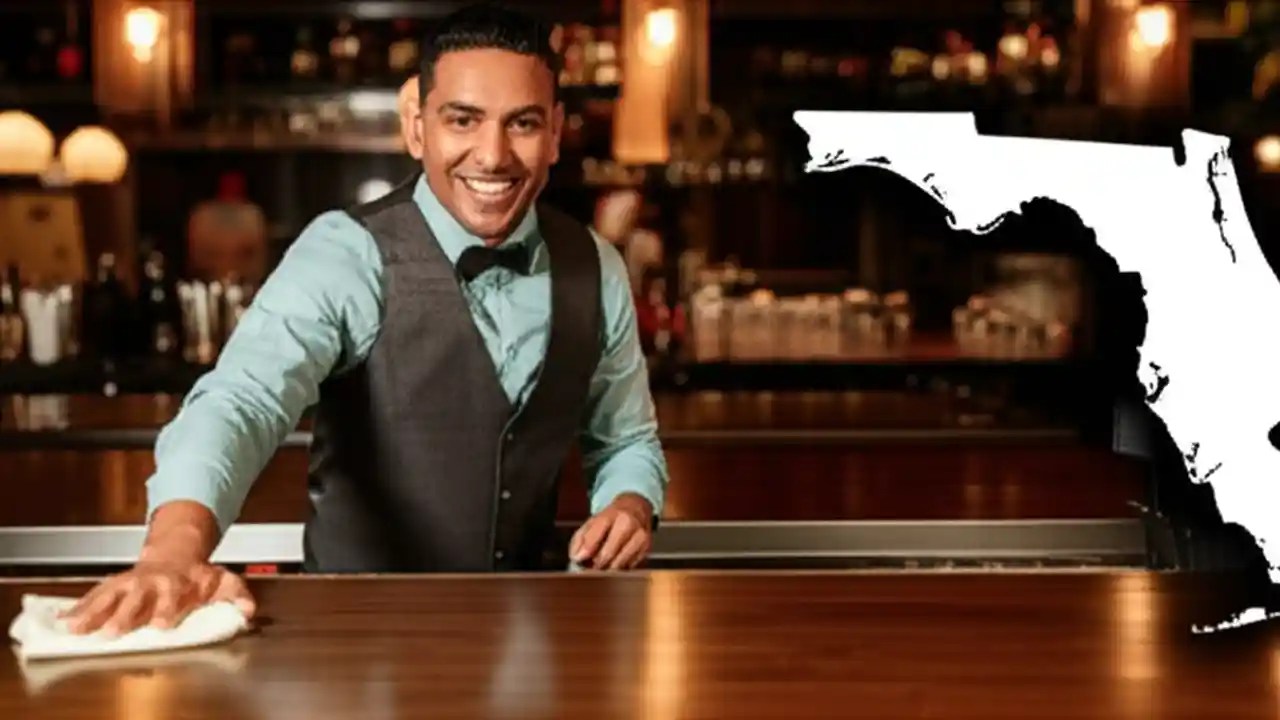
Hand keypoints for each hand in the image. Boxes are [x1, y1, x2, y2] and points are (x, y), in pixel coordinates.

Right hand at [59, 560, 255, 636]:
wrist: (177, 551)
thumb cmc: (198, 574)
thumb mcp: (223, 580)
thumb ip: (237, 595)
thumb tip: (248, 610)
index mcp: (177, 584)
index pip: (171, 598)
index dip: (166, 611)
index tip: (160, 625)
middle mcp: (152, 582)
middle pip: (136, 598)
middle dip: (124, 614)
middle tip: (112, 631)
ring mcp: (131, 581)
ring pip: (109, 594)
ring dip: (93, 610)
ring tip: (76, 626)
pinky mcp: (115, 583)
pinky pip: (94, 594)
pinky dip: (79, 606)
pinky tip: (64, 618)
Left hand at [569, 493, 653, 570]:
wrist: (636, 508)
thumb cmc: (613, 517)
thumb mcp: (593, 521)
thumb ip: (581, 538)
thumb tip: (576, 557)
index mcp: (612, 515)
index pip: (596, 536)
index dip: (586, 551)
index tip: (579, 559)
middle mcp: (629, 525)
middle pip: (608, 554)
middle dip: (596, 563)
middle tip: (590, 564)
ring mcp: (640, 538)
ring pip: (618, 564)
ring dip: (608, 568)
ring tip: (603, 562)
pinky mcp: (646, 549)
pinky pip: (628, 567)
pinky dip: (620, 567)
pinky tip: (616, 559)